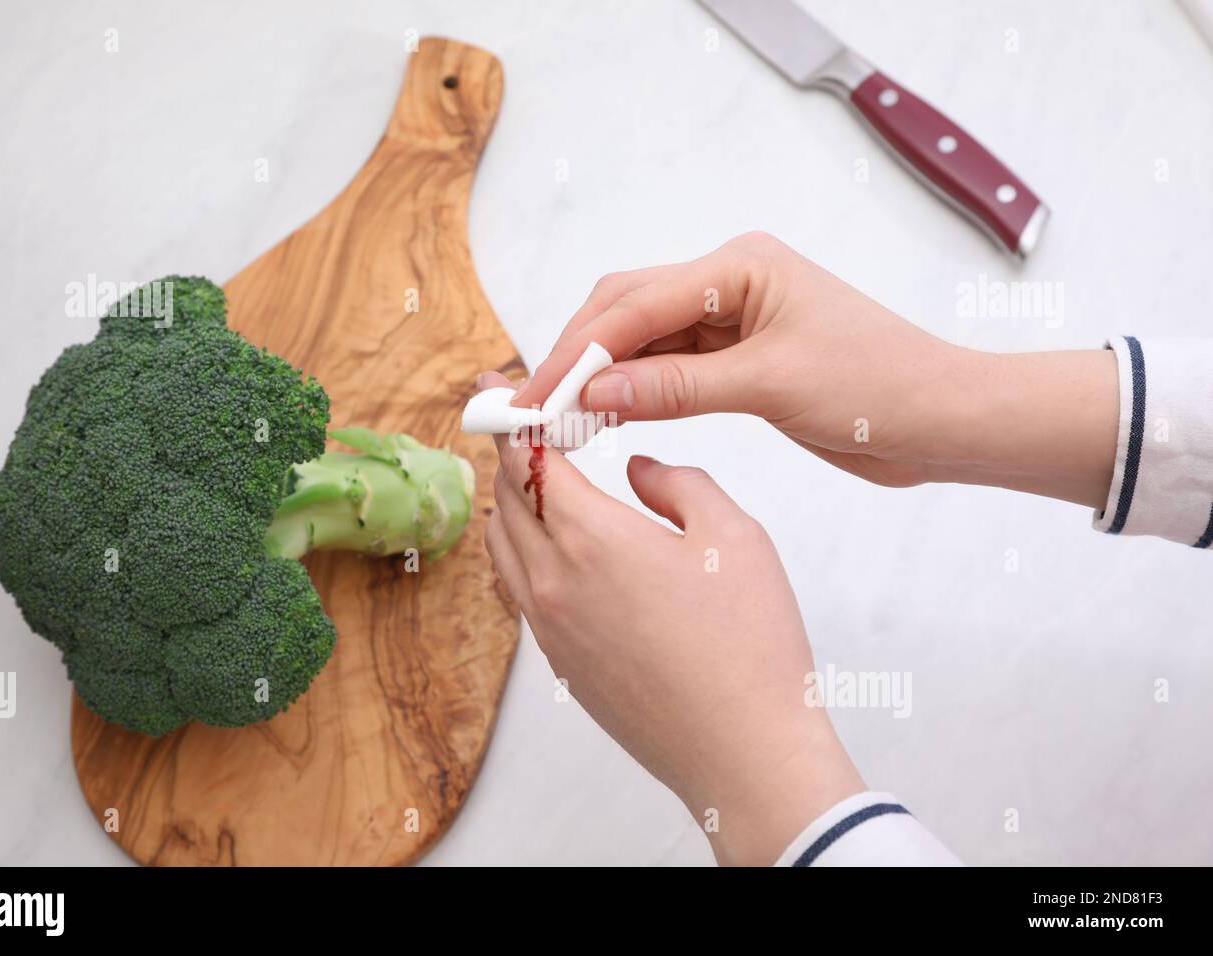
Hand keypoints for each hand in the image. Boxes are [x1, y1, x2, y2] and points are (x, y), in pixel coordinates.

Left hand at [478, 373, 863, 865]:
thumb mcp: (734, 535)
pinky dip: (521, 551)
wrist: (744, 753)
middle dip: (507, 453)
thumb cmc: (749, 646)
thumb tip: (641, 471)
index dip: (511, 419)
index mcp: (590, 540)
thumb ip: (677, 483)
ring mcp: (549, 629)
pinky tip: (554, 544)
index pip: (526, 461)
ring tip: (533, 476)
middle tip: (517, 423)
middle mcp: (552, 583)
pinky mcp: (560, 663)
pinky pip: (520, 589)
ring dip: (510, 503)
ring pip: (504, 548)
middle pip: (506, 500)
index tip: (501, 392)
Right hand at [515, 232, 1117, 509]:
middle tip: (531, 409)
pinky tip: (601, 417)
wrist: (939, 420)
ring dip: (599, 378)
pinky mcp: (735, 359)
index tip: (536, 397)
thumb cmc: (878, 387)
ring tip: (555, 420)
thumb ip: (677, 386)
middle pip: (624, 310)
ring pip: (640, 342)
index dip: (577, 353)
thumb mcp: (770, 384)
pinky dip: (632, 394)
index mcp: (739, 266)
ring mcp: (730, 320)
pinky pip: (666, 371)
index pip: (634, 305)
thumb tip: (596, 390)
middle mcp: (728, 282)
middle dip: (576, 357)